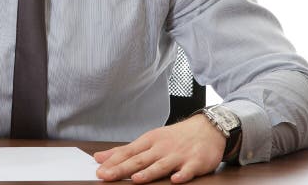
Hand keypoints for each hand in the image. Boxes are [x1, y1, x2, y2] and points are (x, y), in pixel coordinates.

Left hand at [94, 115, 225, 182]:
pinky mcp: (196, 162)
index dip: (113, 162)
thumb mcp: (149, 140)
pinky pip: (188, 170)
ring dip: (149, 172)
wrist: (207, 128)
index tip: (100, 170)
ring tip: (136, 179)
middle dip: (122, 169)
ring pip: (161, 165)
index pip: (128, 152)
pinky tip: (176, 180)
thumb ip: (125, 151)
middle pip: (140, 160)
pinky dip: (182, 175)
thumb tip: (100, 158)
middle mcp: (162, 148)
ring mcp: (179, 155)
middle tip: (107, 176)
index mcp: (149, 141)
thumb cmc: (175, 137)